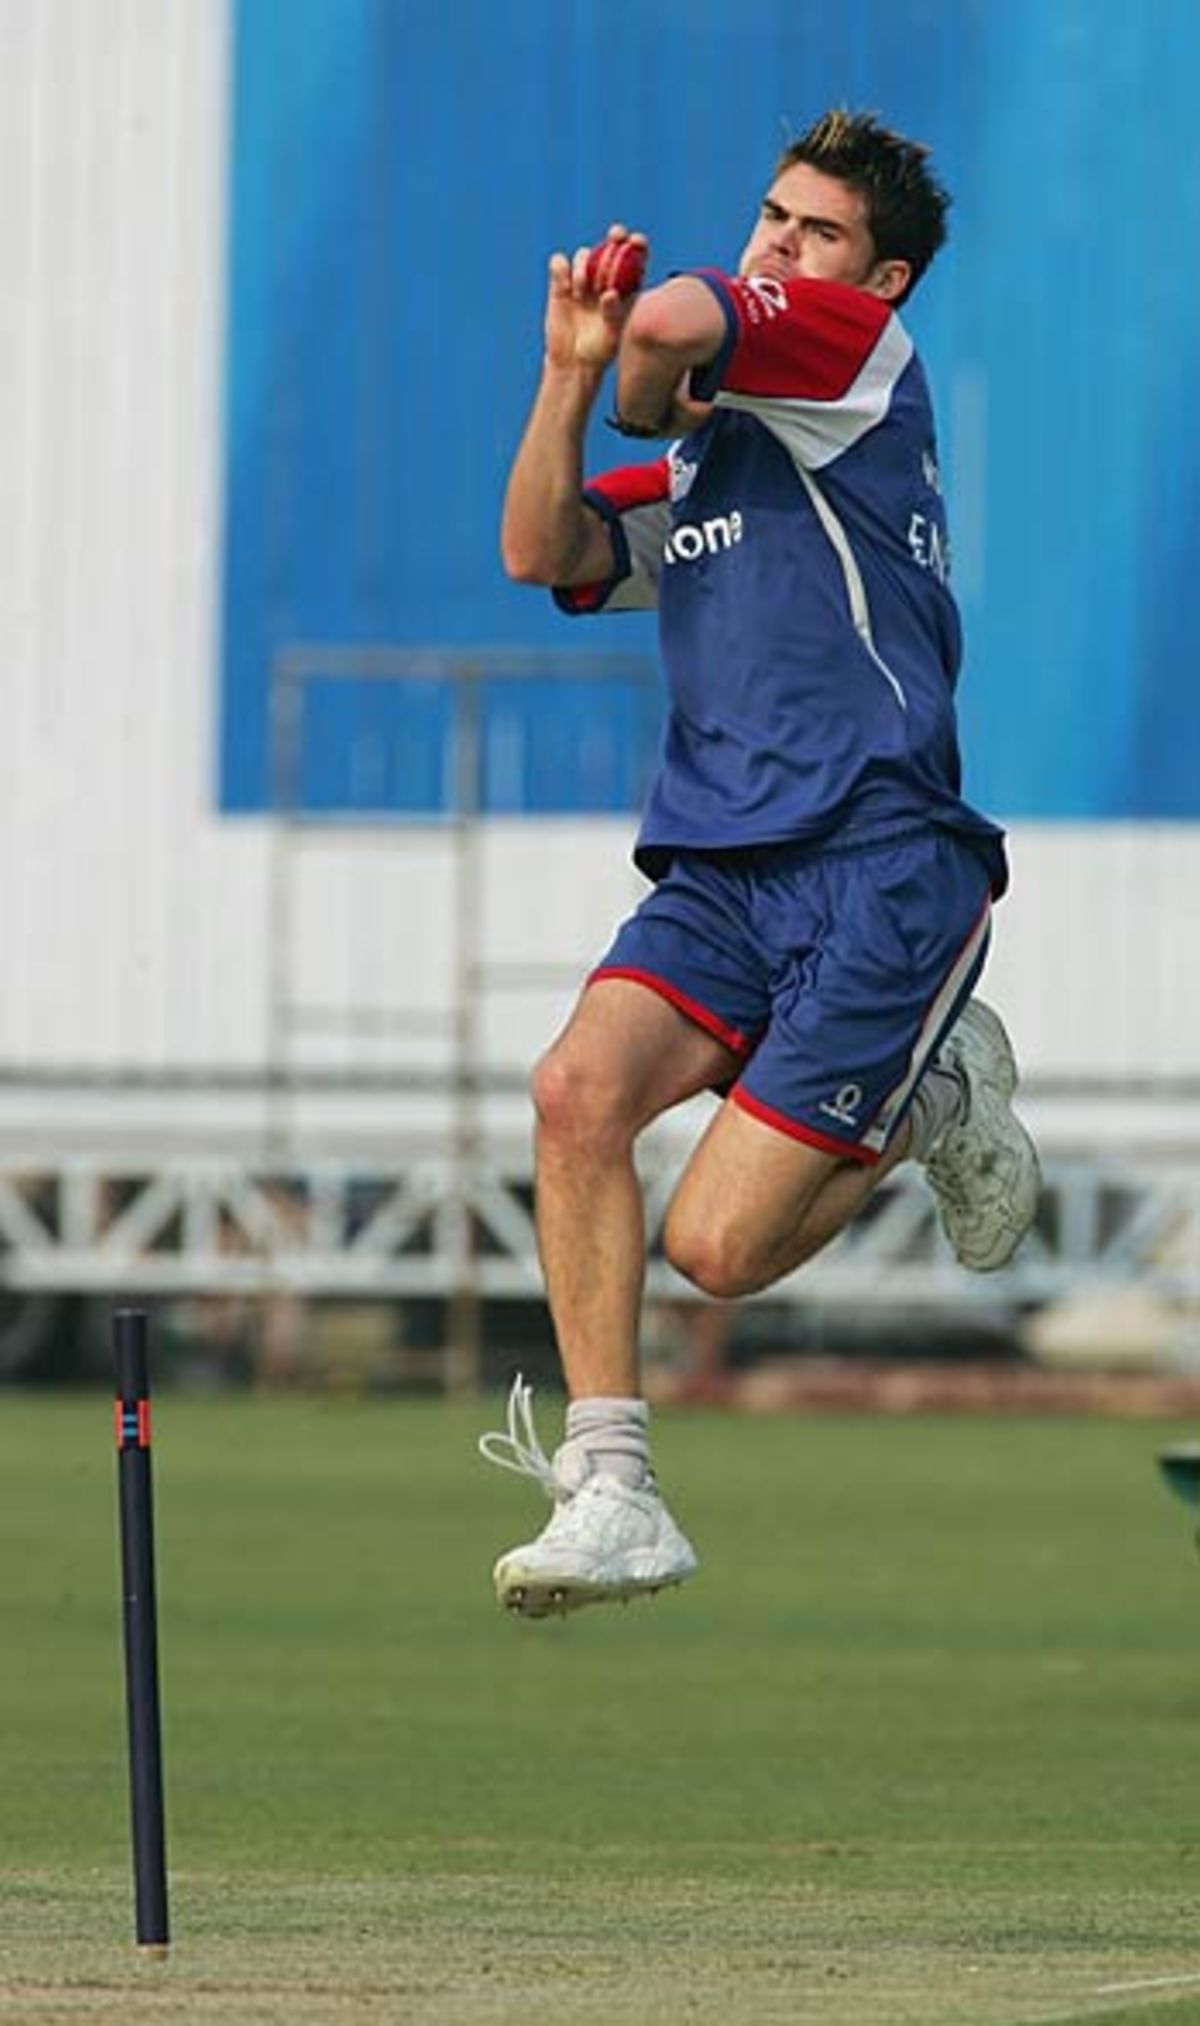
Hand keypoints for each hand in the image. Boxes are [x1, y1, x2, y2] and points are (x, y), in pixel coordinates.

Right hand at [544, 223, 647, 373]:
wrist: (573, 362)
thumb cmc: (599, 351)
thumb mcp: (610, 336)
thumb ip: (613, 314)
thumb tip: (610, 293)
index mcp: (625, 286)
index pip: (635, 258)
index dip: (637, 244)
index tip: (636, 241)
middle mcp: (605, 277)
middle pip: (611, 245)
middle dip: (616, 236)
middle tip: (616, 236)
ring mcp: (582, 278)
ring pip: (584, 254)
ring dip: (584, 267)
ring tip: (581, 293)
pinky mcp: (560, 284)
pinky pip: (559, 263)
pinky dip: (562, 269)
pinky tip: (565, 288)